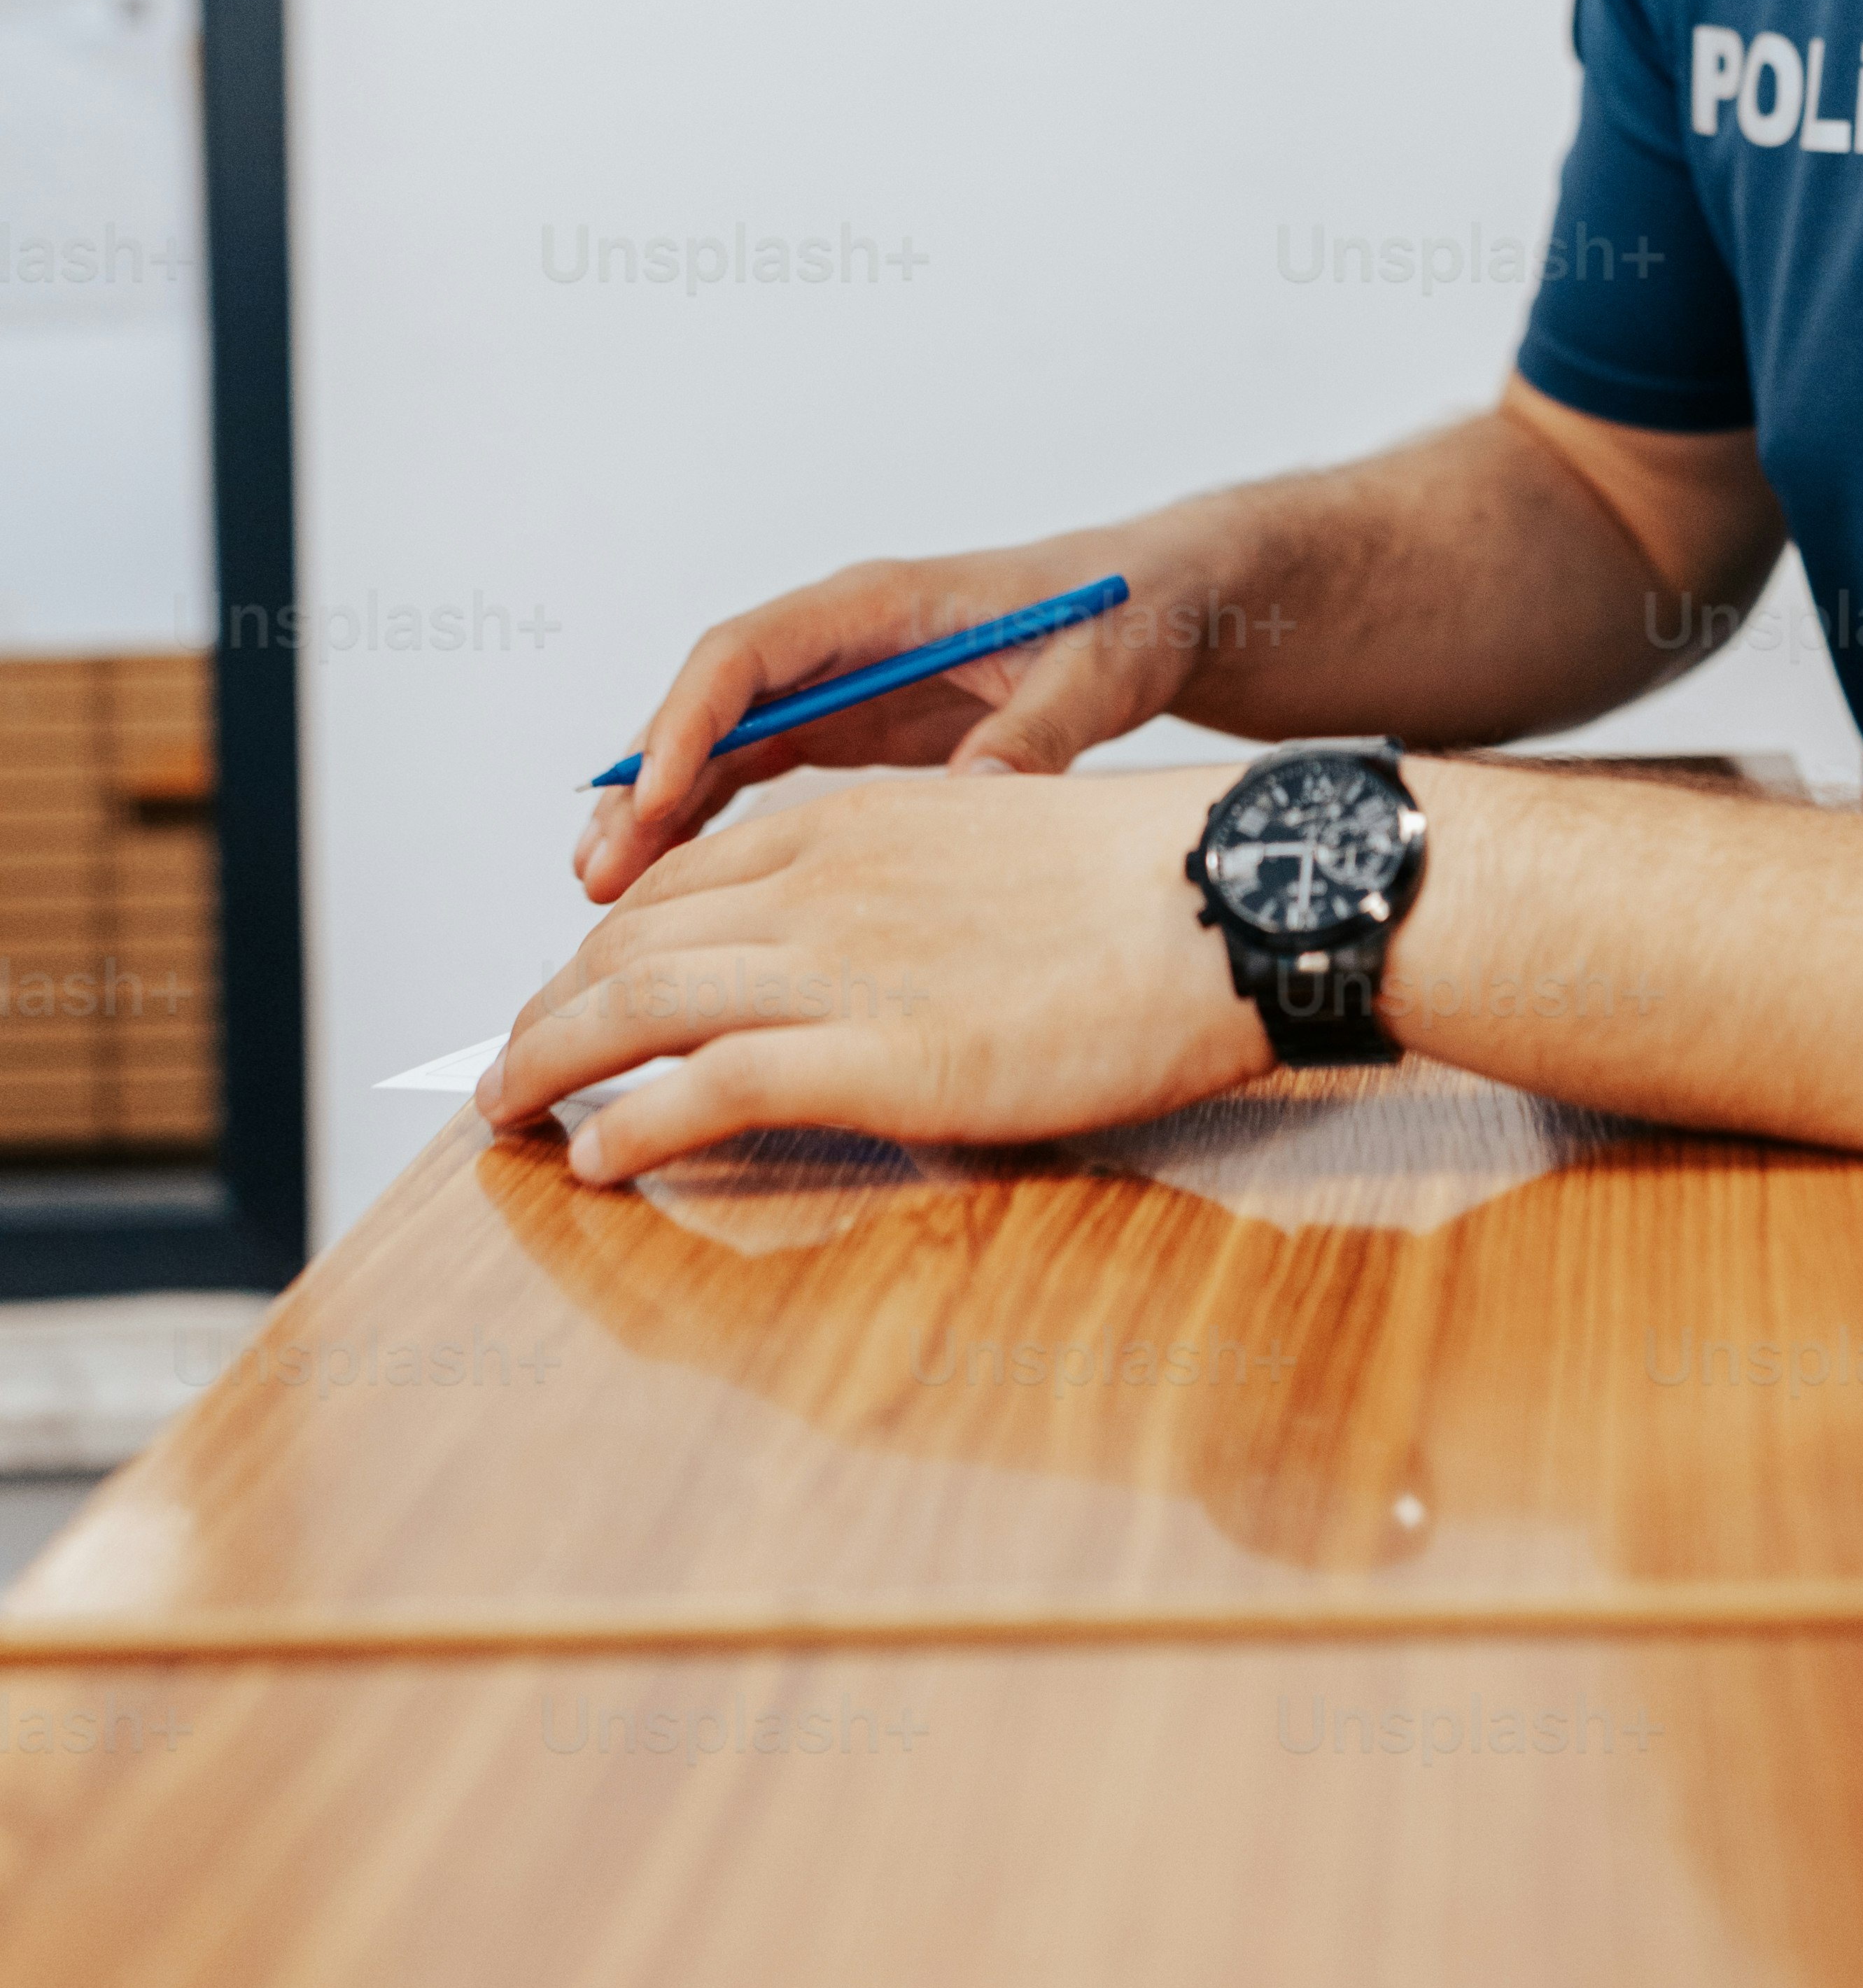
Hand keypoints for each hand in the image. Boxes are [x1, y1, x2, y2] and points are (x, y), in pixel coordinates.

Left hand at [500, 767, 1268, 1183]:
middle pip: (632, 938)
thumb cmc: (1154, 891)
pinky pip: (695, 1092)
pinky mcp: (865, 1059)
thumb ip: (922, 893)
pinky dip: (623, 1127)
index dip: (610, 939)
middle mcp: (821, 883)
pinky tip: (592, 1162)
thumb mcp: (1003, 854)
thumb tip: (903, 955)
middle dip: (552, 1004)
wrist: (1231, 899)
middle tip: (512, 1064)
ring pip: (630, 1009)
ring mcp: (836, 969)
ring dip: (547, 1065)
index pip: (683, 879)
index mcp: (856, 825)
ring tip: (506, 1115)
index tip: (580, 988)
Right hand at [576, 543, 1190, 901]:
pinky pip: (756, 774)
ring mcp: (841, 685)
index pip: (750, 651)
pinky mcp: (854, 728)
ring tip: (603, 891)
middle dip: (646, 779)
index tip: (651, 796)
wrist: (1164, 604)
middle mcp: (843, 639)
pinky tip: (670, 889)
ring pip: (721, 745)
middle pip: (711, 703)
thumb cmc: (1129, 612)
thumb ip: (1039, 729)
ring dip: (660, 811)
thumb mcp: (1096, 668)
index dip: (691, 722)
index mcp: (882, 604)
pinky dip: (708, 823)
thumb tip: (980, 793)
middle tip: (597, 869)